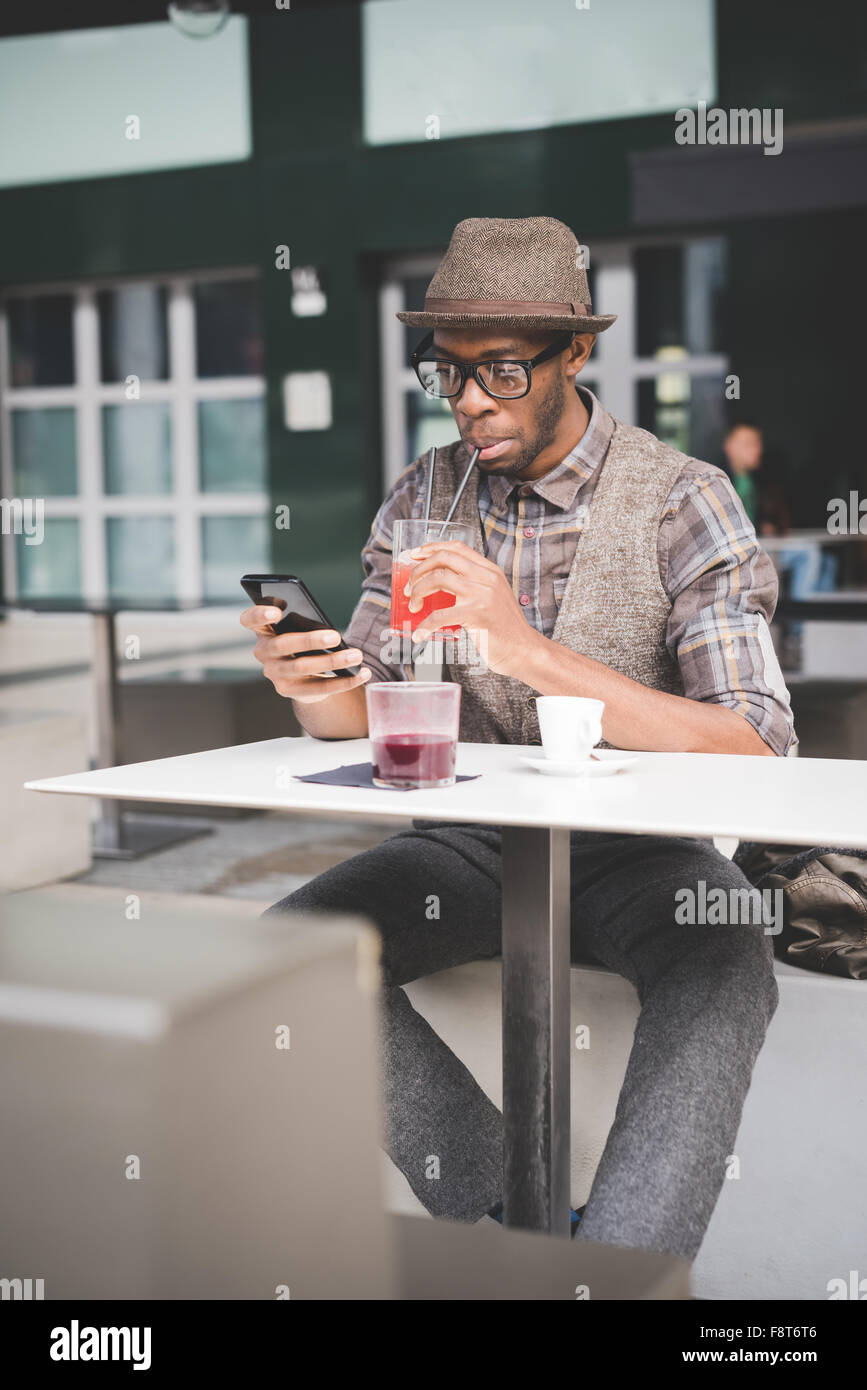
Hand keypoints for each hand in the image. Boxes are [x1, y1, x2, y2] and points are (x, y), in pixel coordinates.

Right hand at [240, 605, 371, 702]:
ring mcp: (274, 673)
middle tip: (336, 636)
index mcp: (262, 630)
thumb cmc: (302, 643)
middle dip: (310, 641)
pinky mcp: (290, 691)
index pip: (249, 620)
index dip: (259, 615)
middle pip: (283, 645)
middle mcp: (263, 652)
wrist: (302, 676)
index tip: (277, 611)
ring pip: (303, 667)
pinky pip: (320, 688)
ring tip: (356, 655)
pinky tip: (363, 674)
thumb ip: (303, 623)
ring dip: (333, 661)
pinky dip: (345, 681)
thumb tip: (326, 628)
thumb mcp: (298, 629)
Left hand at [403, 540, 532, 675]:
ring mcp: (482, 594)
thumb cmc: (504, 628)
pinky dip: (424, 625)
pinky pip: (440, 616)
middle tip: (409, 587)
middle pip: (443, 558)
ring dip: (417, 592)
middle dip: (418, 570)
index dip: (431, 548)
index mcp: (490, 571)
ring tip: (413, 606)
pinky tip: (419, 635)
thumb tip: (437, 586)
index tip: (414, 556)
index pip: (457, 548)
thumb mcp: (493, 597)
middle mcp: (487, 578)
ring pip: (438, 579)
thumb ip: (473, 587)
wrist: (523, 650)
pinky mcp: (477, 615)